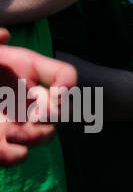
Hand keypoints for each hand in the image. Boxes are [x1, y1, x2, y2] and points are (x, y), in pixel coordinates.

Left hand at [0, 32, 76, 165]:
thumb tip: (4, 36)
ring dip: (34, 137)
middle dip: (52, 116)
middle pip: (60, 110)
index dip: (67, 85)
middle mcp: (26, 98)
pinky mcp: (0, 143)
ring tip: (12, 135)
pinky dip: (11, 155)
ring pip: (43, 136)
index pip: (64, 75)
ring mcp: (15, 123)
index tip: (56, 94)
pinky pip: (15, 155)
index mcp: (25, 72)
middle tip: (36, 117)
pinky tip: (2, 147)